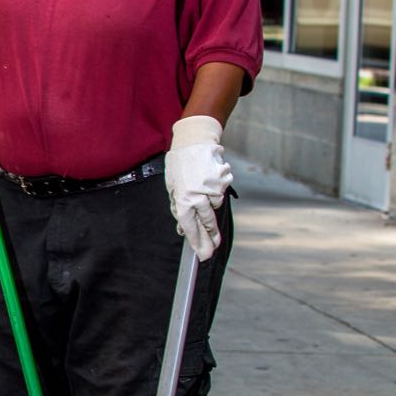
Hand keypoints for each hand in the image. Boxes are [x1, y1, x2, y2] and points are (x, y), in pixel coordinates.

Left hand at [166, 116, 231, 260]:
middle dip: (210, 237)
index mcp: (182, 198)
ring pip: (214, 206)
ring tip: (201, 190)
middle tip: (213, 249)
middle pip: (206, 222)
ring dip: (209, 205)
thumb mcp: (172, 187)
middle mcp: (198, 195)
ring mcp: (212, 189)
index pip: (189, 225)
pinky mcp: (223, 181)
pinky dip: (215, 191)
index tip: (201, 253)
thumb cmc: (180, 165)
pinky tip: (208, 180)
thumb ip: (178, 207)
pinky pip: (219, 193)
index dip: (196, 240)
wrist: (194, 142)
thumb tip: (183, 229)